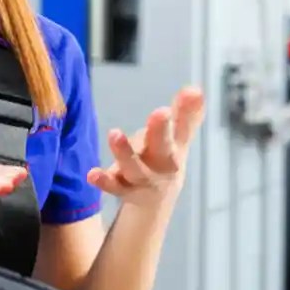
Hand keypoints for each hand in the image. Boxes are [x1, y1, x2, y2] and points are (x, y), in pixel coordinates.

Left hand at [87, 86, 204, 208]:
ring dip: (125, 152)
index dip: (187, 111)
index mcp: (176, 147)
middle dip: (161, 130)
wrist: (157, 200)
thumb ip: (185, 114)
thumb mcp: (177, 138)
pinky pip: (113, 186)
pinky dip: (104, 181)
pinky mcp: (123, 189)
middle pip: (163, 147)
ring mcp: (143, 179)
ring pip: (135, 167)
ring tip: (115, 133)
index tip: (192, 93)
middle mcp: (163, 164)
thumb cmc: (166, 158)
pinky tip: (92, 174)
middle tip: (161, 112)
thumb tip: (197, 89)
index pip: (183, 127)